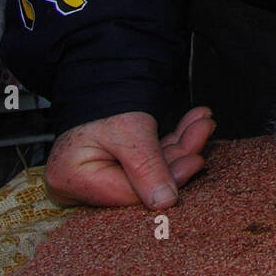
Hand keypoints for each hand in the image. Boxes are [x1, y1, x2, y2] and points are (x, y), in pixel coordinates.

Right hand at [44, 105, 215, 208]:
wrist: (95, 73)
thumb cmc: (101, 100)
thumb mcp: (126, 130)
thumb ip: (147, 166)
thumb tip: (166, 202)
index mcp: (72, 181)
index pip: (129, 194)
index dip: (167, 180)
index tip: (196, 160)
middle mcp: (80, 186)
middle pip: (142, 183)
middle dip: (178, 154)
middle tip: (204, 131)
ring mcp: (96, 176)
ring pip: (149, 169)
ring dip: (179, 144)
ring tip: (202, 122)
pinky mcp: (111, 166)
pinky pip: (146, 160)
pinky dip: (168, 142)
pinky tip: (191, 125)